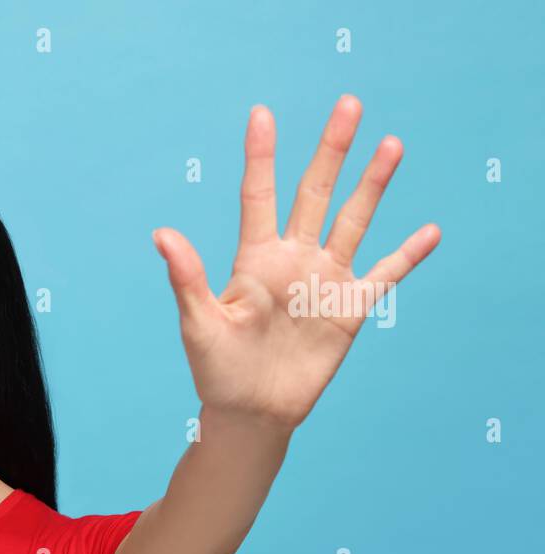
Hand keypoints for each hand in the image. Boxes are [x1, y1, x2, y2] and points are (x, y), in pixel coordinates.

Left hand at [153, 95, 439, 431]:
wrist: (251, 412)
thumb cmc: (216, 370)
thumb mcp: (199, 323)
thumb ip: (187, 277)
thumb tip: (161, 233)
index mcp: (254, 259)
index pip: (259, 195)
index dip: (260, 155)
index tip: (261, 114)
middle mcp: (293, 260)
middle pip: (315, 193)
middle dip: (332, 150)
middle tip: (348, 104)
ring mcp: (324, 281)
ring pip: (353, 221)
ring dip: (372, 184)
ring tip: (391, 144)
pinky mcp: (349, 309)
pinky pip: (385, 275)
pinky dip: (408, 255)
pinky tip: (430, 231)